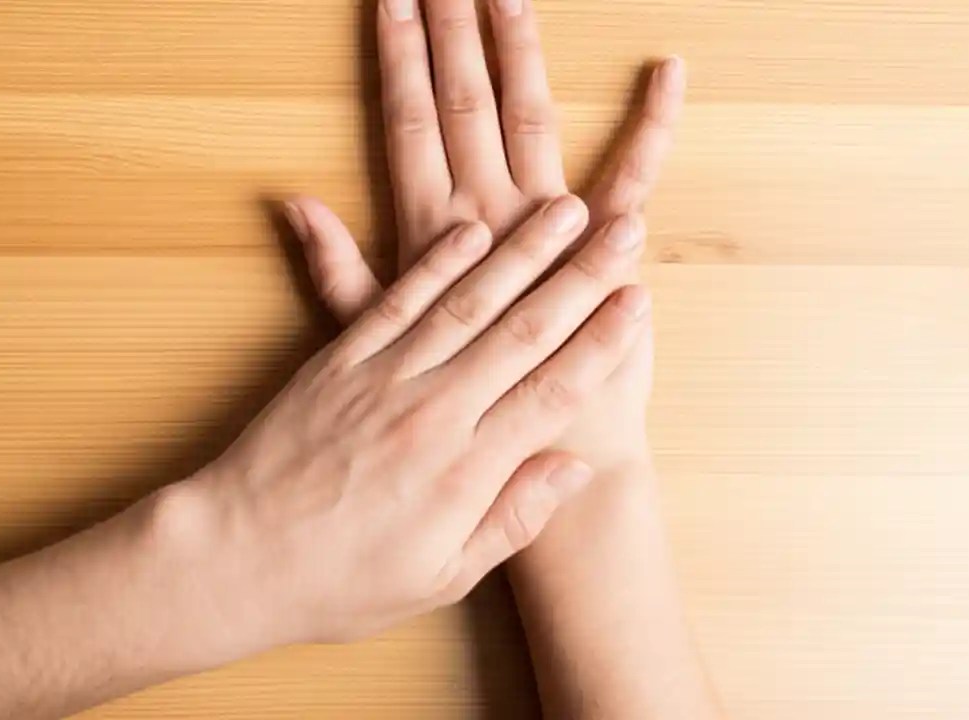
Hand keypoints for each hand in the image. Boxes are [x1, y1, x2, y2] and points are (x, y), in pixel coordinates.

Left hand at [163, 197, 647, 663]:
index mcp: (466, 470)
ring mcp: (384, 378)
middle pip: (523, 332)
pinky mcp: (339, 360)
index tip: (638, 301)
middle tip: (623, 232)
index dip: (601, 342)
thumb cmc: (339, 581)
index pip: (552, 392)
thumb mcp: (438, 579)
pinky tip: (470, 229)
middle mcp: (433, 411)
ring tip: (563, 210)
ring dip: (520, 252)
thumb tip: (573, 468)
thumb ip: (511, 520)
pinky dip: (435, 262)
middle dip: (580, 277)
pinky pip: (396, 299)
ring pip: (468, 302)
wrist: (233, 558)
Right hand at [288, 0, 683, 467]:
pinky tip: (669, 73)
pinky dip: (652, 129)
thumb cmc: (449, 429)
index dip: (400, 61)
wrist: (551, 485)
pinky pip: (633, 183)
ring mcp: (553, 246)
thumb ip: (340, 275)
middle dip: (454, 34)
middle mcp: (490, 233)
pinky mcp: (610, 264)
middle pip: (466, 110)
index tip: (394, 3)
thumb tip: (298, 204)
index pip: (408, 130)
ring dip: (522, 56)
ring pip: (533, 129)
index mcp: (430, 248)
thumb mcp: (367, 358)